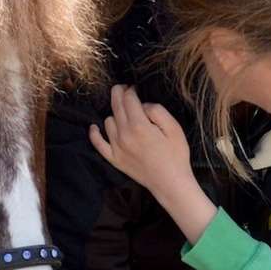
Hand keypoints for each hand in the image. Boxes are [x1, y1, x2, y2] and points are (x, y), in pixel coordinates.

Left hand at [88, 85, 216, 239]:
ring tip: (124, 114)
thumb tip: (142, 105)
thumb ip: (157, 111)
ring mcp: (116, 147)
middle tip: (123, 88)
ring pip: (108, 121)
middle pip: (116, 106)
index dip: (131, 89)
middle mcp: (124, 134)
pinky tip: (95, 127)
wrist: (170, 182)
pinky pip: (97, 143)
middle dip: (119, 93)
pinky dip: (94, 133)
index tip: (134, 87)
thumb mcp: (174, 127)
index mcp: (139, 125)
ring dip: (115, 113)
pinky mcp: (114, 159)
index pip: (129, 99)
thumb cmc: (175, 154)